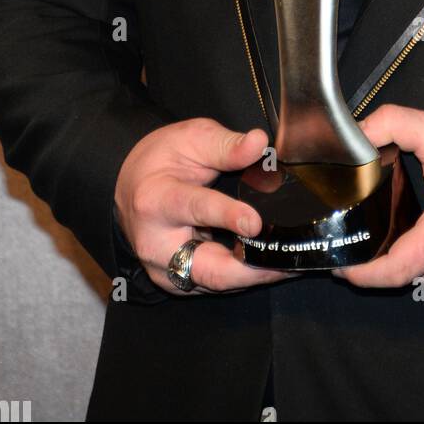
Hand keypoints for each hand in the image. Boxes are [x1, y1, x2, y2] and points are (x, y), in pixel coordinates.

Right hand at [114, 117, 302, 295]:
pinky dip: (244, 276)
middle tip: (290, 260)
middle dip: (253, 269)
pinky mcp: (178, 282)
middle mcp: (158, 244)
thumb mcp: (191, 139)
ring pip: (217, 283)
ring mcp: (166, 269)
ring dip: (256, 275)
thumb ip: (226, 145)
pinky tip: (270, 265)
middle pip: (210, 269)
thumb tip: (259, 142)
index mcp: (157, 200)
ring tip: (290, 262)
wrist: (133, 188)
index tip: (255, 221)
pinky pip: (216, 284)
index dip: (227, 216)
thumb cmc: (162, 161)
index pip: (196, 209)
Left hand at [331, 105, 423, 297]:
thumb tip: (355, 134)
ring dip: (405, 259)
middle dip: (379, 258)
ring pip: (420, 278)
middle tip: (363, 232)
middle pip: (403, 273)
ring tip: (398, 228)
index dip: (362, 274)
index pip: (395, 270)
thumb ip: (392, 123)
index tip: (341, 263)